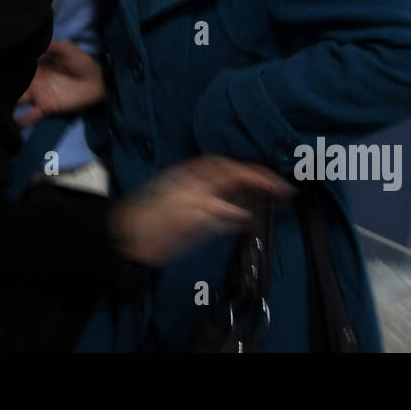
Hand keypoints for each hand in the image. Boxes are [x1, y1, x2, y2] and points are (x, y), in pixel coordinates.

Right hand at [15, 41, 104, 126]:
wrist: (98, 81)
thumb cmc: (82, 62)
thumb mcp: (67, 48)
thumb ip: (50, 45)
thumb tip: (31, 43)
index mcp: (36, 65)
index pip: (18, 65)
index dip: (6, 65)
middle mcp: (33, 80)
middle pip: (13, 83)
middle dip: (0, 84)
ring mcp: (38, 95)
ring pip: (17, 99)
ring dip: (6, 102)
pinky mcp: (45, 107)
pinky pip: (30, 116)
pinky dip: (20, 120)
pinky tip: (9, 122)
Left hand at [109, 156, 296, 267]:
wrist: (127, 237)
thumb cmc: (149, 223)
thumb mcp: (179, 215)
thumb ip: (211, 212)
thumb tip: (241, 213)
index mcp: (194, 178)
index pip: (232, 172)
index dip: (256, 176)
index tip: (277, 184)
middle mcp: (198, 183)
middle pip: (234, 174)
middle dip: (259, 178)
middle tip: (283, 188)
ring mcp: (196, 196)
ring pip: (229, 186)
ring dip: (252, 188)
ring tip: (273, 194)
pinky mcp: (195, 214)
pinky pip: (222, 204)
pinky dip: (239, 203)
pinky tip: (250, 210)